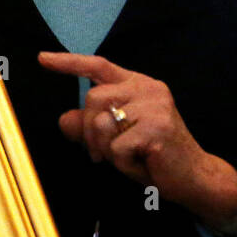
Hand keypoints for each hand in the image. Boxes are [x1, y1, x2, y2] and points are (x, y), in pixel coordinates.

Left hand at [37, 51, 236, 233]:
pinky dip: (121, 163)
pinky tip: (142, 163)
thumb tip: (63, 119)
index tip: (42, 59)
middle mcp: (148, 89)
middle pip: (93, 99)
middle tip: (102, 154)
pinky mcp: (157, 127)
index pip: (98, 66)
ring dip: (105, 149)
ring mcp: (155, 106)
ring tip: (128, 157)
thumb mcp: (115, 139)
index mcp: (137, 86)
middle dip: (88, 131)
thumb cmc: (152, 156)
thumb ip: (89, 127)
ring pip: (101, 122)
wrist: (194, 178)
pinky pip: (116, 147)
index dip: (68, 63)